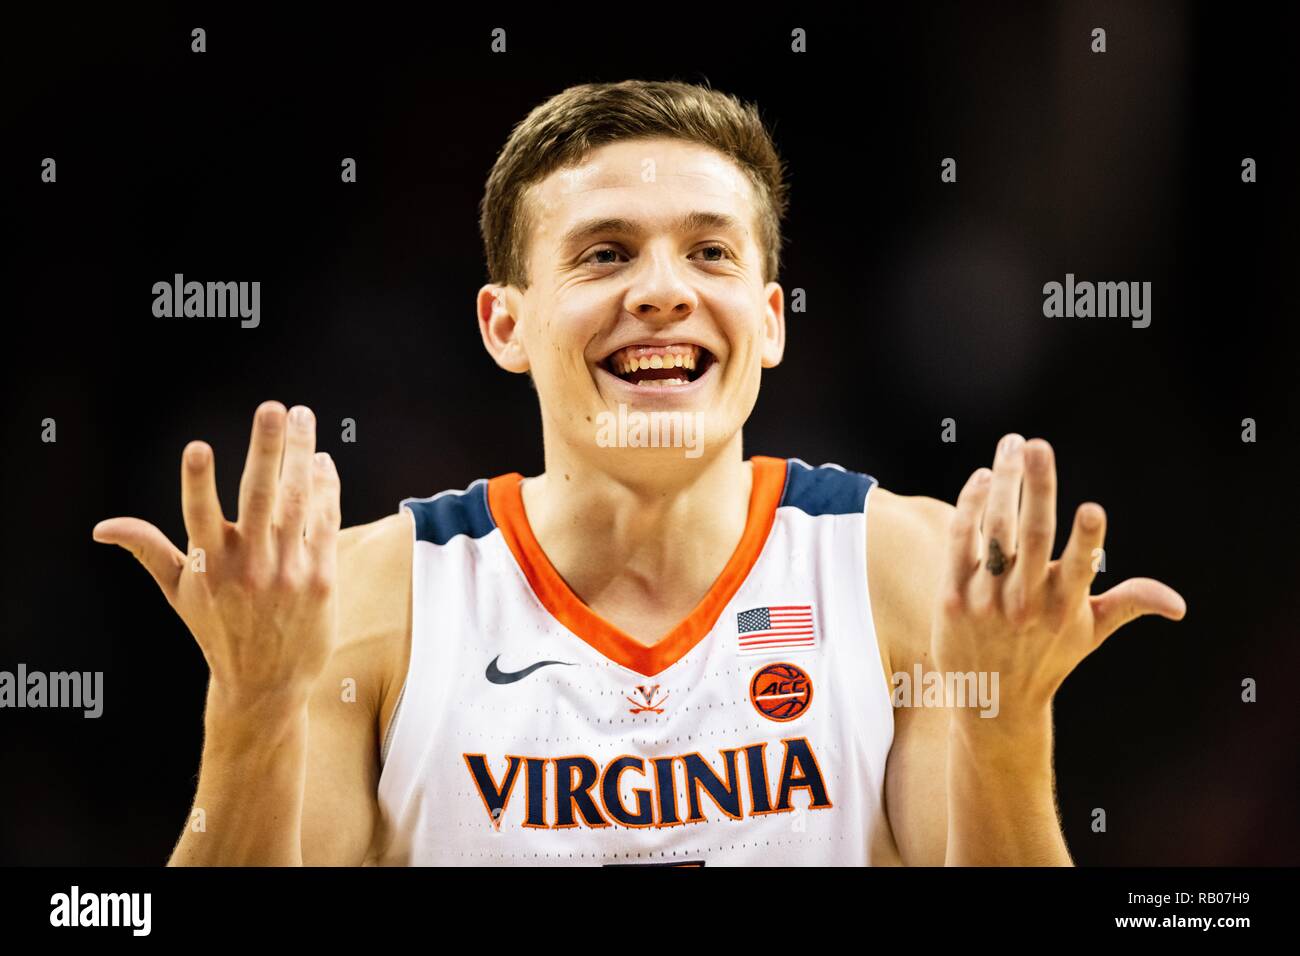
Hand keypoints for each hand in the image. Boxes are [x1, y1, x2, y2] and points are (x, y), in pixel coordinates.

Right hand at [93, 401, 340, 706]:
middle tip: (271, 408)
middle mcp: (249, 567)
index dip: (198, 483)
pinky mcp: (322, 579)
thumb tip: (103, 528)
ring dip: (302, 457)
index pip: (199, 516)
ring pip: (298, 504)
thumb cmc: (217, 631)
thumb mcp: (178, 593)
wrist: (265, 684)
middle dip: (266, 450)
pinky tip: (323, 461)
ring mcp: (288, 572)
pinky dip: (326, 491)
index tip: (198, 447)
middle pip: (259, 499)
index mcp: (208, 566)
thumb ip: (148, 551)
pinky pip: (326, 524)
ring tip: (302, 417)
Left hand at [932, 434, 1185, 717]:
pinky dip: (969, 508)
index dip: (1087, 540)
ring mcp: (986, 599)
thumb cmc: (1047, 659)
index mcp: (1064, 607)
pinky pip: (960, 543)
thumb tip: (1178, 604)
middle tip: (1038, 445)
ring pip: (994, 531)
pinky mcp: (952, 597)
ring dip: (1002, 484)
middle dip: (1037, 488)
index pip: (1080, 569)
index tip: (1093, 509)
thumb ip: (1128, 604)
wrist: (992, 701)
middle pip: (1032, 537)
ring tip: (1012, 446)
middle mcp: (1025, 603)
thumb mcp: (1090, 634)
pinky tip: (982, 479)